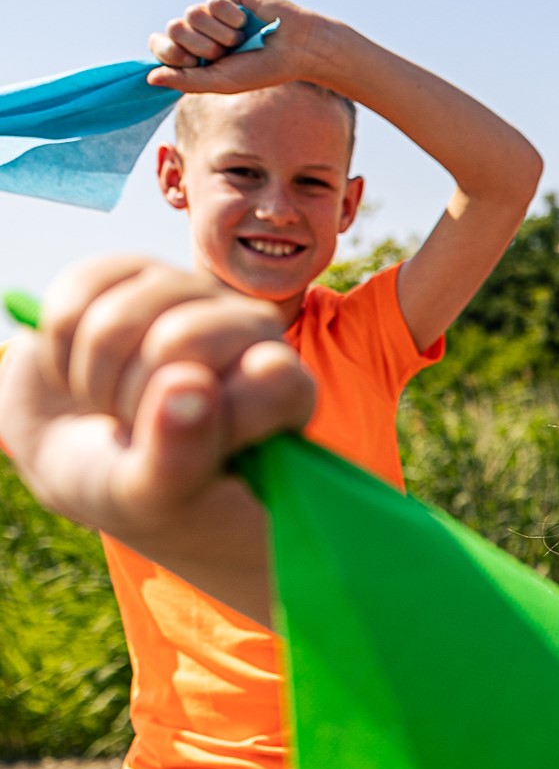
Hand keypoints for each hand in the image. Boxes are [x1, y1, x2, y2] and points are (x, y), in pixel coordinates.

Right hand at [0, 257, 313, 539]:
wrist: (78, 452)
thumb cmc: (134, 485)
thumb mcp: (153, 498)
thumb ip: (179, 459)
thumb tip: (190, 383)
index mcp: (287, 395)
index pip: (274, 376)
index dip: (213, 415)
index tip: (186, 456)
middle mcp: (255, 335)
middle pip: (185, 338)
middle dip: (134, 398)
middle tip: (137, 430)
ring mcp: (197, 295)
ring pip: (123, 315)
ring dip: (93, 378)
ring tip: (111, 406)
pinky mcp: (135, 270)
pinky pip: (80, 290)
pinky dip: (61, 347)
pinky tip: (84, 370)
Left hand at [145, 0, 336, 95]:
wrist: (296, 49)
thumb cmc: (262, 70)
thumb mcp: (222, 83)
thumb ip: (186, 81)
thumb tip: (149, 77)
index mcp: (195, 56)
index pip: (161, 46)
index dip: (173, 53)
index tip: (197, 63)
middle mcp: (199, 33)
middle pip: (174, 29)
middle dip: (202, 46)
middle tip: (226, 53)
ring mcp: (211, 14)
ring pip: (192, 15)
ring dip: (221, 34)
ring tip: (242, 38)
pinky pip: (213, 3)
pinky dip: (232, 17)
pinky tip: (247, 21)